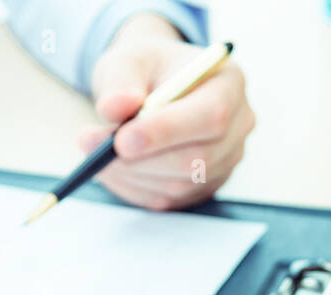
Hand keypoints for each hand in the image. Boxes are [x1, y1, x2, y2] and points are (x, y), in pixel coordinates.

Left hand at [82, 13, 255, 209]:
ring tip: (94, 153)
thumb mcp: (129, 59)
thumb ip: (120, 80)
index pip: (211, 117)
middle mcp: (238, 127)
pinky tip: (110, 168)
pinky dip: (132, 188)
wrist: (156, 86)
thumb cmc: (147, 69)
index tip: (122, 139)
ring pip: (179, 185)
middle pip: (198, 160)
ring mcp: (225, 162)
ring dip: (130, 175)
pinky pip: (167, 199)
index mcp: (229, 84)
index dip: (167, 132)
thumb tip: (115, 108)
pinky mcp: (203, 187)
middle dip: (141, 160)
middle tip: (92, 147)